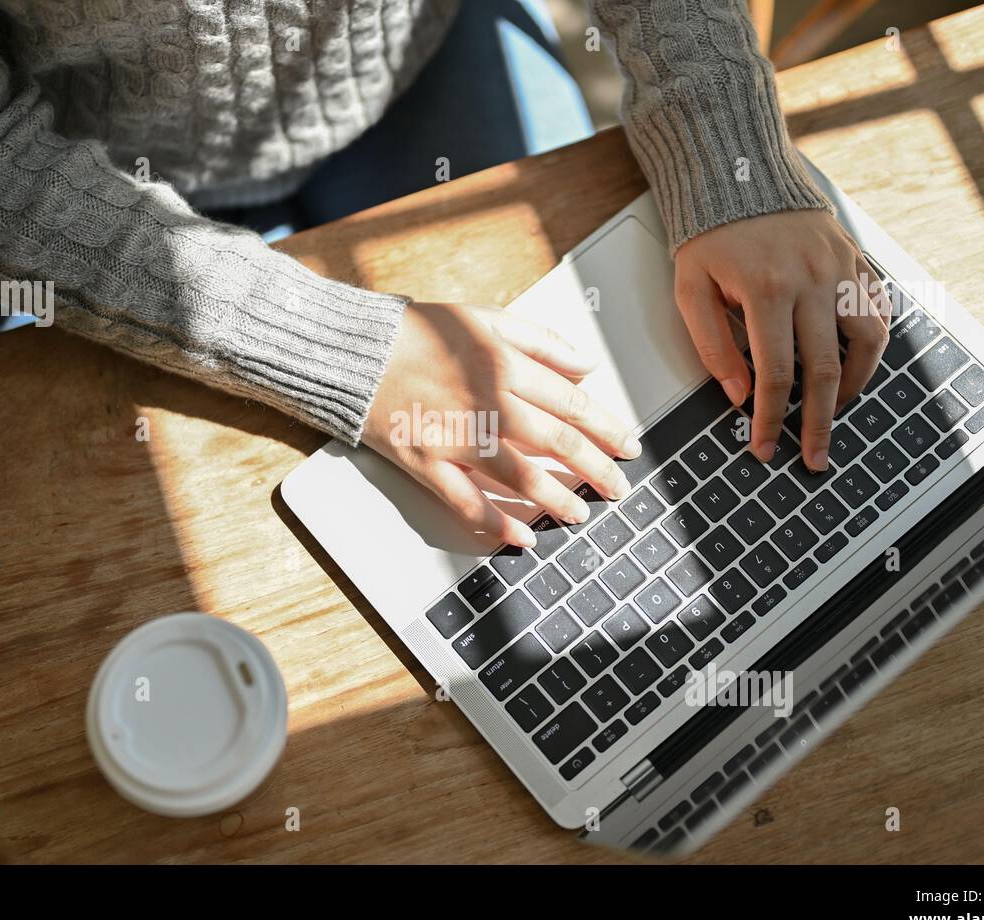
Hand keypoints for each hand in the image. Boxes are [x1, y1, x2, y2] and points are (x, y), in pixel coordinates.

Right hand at [364, 302, 640, 547]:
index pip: (572, 403)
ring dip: (557, 500)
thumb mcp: (485, 318)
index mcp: (505, 365)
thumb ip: (541, 341)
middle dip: (595, 469)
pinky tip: (524, 536)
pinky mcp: (426, 462)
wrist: (355, 351)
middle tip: (618, 489)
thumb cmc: (419, 333)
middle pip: (557, 442)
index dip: (606, 428)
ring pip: (521, 475)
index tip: (629, 446)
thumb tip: (586, 365)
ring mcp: (456, 436)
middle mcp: (488, 402)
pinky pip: (467, 501)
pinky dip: (498, 523)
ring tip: (580, 516)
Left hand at [673, 210, 890, 470]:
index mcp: (767, 290)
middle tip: (816, 458)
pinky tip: (854, 366)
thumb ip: (713, 346)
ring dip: (854, 385)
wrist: (740, 173)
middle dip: (820, 423)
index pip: (776, 374)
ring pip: (867, 342)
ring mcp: (841, 269)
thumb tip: (740, 396)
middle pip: (826, 369)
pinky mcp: (856, 259)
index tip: (766, 448)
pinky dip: (871, 345)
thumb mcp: (690, 290)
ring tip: (837, 411)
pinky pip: (878, 310)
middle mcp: (813, 280)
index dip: (772, 419)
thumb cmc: (710, 235)